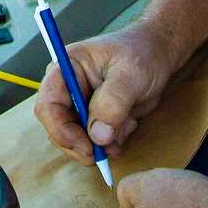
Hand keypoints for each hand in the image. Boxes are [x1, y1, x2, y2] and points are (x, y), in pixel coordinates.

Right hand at [33, 22, 181, 163]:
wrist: (159, 54)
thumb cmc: (142, 53)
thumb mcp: (131, 74)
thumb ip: (112, 102)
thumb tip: (98, 136)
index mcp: (66, 68)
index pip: (48, 104)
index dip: (61, 130)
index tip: (86, 148)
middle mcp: (67, 88)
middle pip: (57, 127)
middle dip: (80, 144)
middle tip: (103, 154)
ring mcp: (80, 104)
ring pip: (74, 138)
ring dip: (98, 145)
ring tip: (125, 128)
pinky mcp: (95, 118)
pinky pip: (94, 141)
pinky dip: (111, 143)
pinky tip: (128, 124)